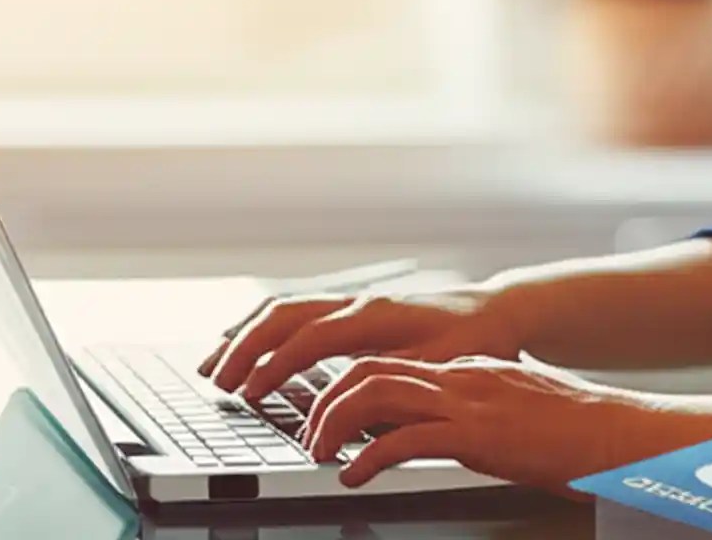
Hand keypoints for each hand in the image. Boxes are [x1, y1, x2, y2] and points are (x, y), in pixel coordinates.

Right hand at [198, 287, 523, 400]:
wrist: (497, 311)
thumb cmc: (475, 340)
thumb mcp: (441, 368)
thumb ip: (396, 385)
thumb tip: (351, 410)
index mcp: (376, 316)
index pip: (309, 339)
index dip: (274, 367)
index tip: (250, 394)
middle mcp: (358, 302)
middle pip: (283, 316)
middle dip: (244, 348)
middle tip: (217, 382)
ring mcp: (354, 301)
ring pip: (285, 310)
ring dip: (245, 335)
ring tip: (214, 365)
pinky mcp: (354, 309)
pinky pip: (298, 312)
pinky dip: (265, 328)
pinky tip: (248, 344)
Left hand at [301, 356, 711, 495]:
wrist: (617, 433)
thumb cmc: (577, 431)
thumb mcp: (519, 411)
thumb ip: (480, 414)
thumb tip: (445, 432)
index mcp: (470, 372)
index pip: (394, 364)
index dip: (350, 387)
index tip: (329, 414)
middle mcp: (461, 378)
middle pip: (372, 369)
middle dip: (328, 399)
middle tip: (310, 432)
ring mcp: (467, 402)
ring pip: (376, 392)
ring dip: (335, 422)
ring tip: (321, 452)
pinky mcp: (475, 434)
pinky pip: (402, 440)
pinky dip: (367, 458)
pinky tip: (357, 478)